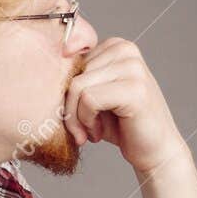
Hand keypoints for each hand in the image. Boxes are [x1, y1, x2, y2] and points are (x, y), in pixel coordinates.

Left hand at [64, 37, 188, 176]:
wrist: (154, 151)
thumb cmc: (122, 127)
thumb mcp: (94, 97)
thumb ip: (77, 80)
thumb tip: (43, 69)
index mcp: (116, 46)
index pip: (70, 62)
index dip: (67, 94)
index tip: (78, 117)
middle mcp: (126, 49)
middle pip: (72, 74)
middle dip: (70, 109)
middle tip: (84, 130)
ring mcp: (132, 67)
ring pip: (77, 87)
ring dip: (77, 118)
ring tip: (91, 132)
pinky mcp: (134, 88)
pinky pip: (89, 100)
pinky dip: (87, 122)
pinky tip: (98, 133)